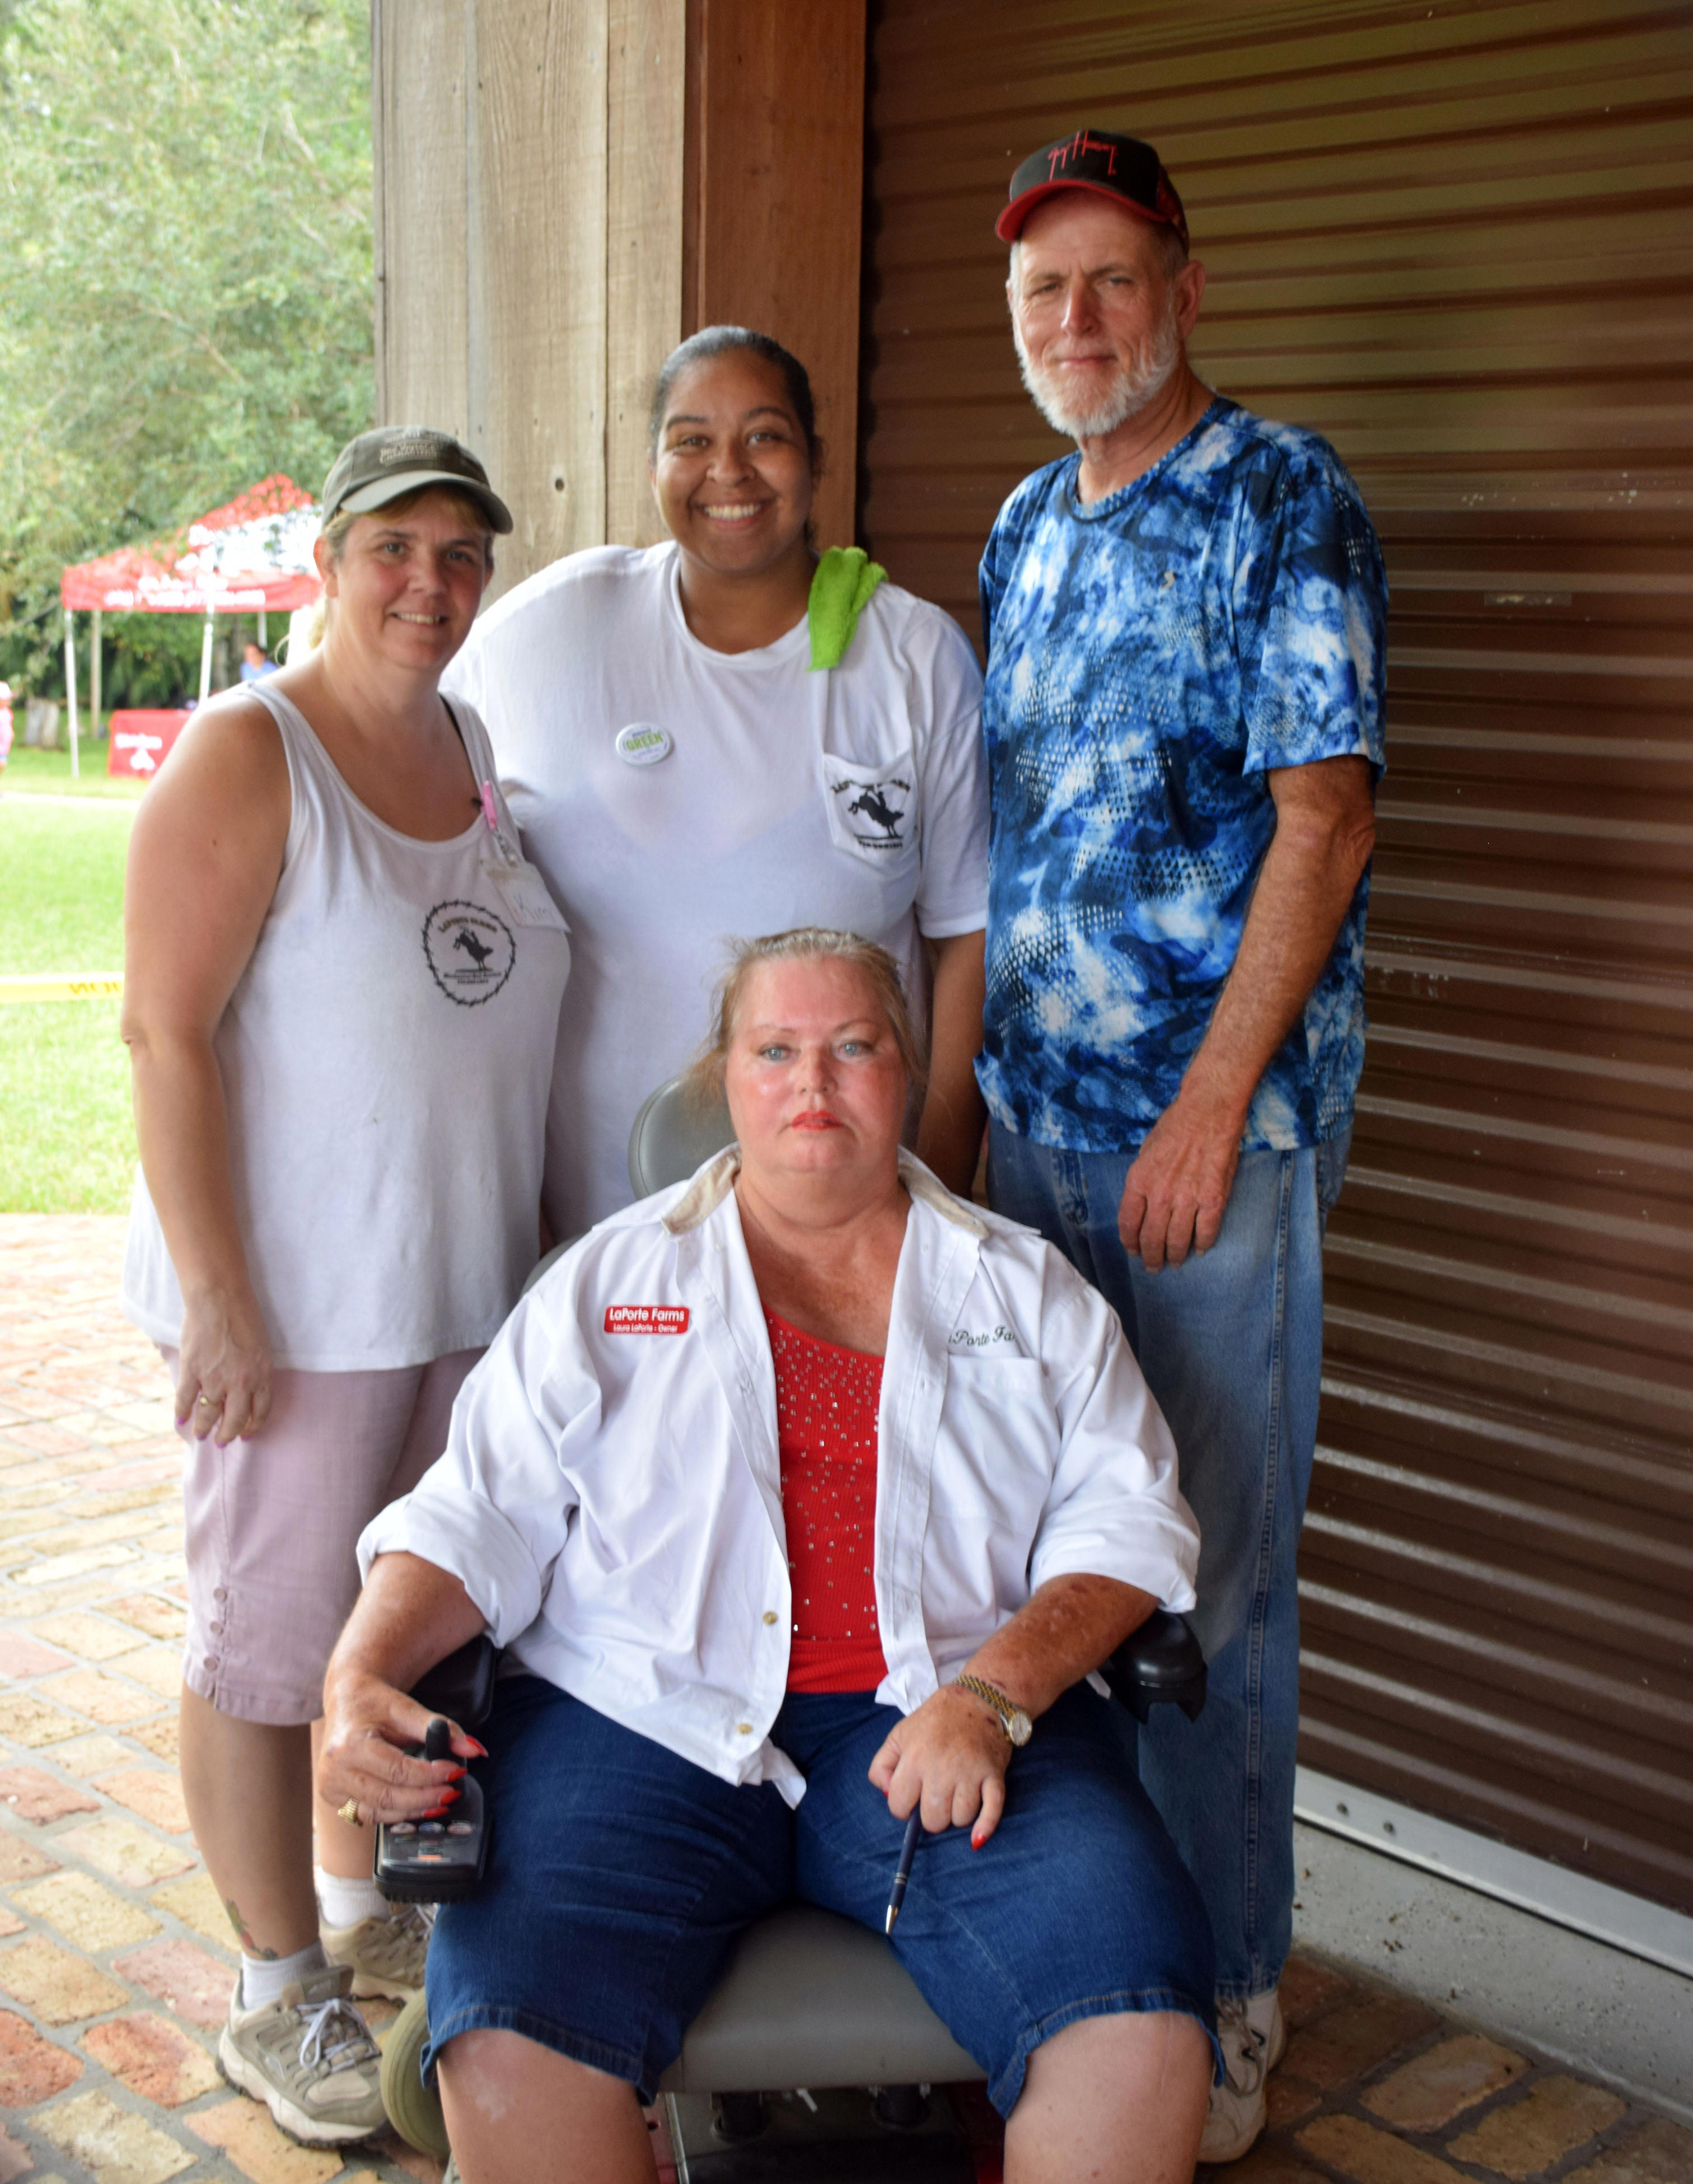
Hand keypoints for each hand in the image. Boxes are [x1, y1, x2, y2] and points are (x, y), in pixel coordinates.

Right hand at [176, 1283, 272, 1444]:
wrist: (219, 1297)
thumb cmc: (244, 1315)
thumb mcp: (261, 1346)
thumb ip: (256, 1369)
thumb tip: (247, 1389)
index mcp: (261, 1375)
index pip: (260, 1411)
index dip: (253, 1427)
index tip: (247, 1435)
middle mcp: (240, 1382)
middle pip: (235, 1419)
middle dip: (228, 1435)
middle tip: (222, 1443)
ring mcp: (214, 1378)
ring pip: (209, 1413)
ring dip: (204, 1427)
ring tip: (200, 1435)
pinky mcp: (192, 1370)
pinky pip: (186, 1399)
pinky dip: (182, 1412)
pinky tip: (180, 1420)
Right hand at [317, 1667, 485, 1827]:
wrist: (347, 1701)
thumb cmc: (375, 1703)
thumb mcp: (407, 1709)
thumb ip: (441, 1727)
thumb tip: (474, 1749)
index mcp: (350, 1744)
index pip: (397, 1770)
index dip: (430, 1775)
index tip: (455, 1772)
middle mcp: (335, 1770)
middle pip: (387, 1796)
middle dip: (424, 1798)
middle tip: (452, 1793)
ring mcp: (331, 1787)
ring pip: (378, 1812)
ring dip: (412, 1811)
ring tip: (440, 1801)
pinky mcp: (333, 1798)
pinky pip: (368, 1815)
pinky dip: (395, 1814)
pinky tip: (417, 1807)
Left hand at [868, 1685, 1011, 1847]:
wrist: (978, 1699)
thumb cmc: (934, 1721)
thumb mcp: (899, 1734)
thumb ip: (881, 1765)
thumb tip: (887, 1795)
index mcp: (914, 1756)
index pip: (899, 1804)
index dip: (902, 1807)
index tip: (911, 1799)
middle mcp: (941, 1767)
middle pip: (932, 1819)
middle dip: (931, 1817)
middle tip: (935, 1799)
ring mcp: (969, 1772)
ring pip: (959, 1819)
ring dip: (957, 1815)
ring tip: (956, 1796)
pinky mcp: (993, 1774)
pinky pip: (992, 1810)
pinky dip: (985, 1827)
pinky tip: (976, 1839)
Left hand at [1117, 1088, 1242, 1271]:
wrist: (1208, 1111)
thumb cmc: (1175, 1126)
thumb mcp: (1145, 1152)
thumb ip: (1142, 1181)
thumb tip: (1143, 1205)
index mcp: (1139, 1181)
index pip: (1128, 1224)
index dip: (1129, 1242)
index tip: (1133, 1250)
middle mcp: (1160, 1194)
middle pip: (1151, 1238)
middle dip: (1151, 1257)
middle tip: (1153, 1266)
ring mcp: (1188, 1199)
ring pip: (1178, 1241)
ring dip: (1175, 1256)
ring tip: (1174, 1263)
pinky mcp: (1214, 1199)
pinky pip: (1206, 1232)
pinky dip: (1202, 1244)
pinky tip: (1199, 1248)